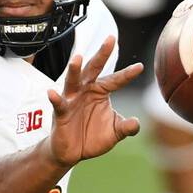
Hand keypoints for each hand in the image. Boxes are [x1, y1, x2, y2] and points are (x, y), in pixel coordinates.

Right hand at [46, 37, 142, 167]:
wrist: (72, 153)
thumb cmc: (92, 137)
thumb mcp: (114, 133)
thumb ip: (126, 127)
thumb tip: (136, 123)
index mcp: (100, 92)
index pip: (116, 80)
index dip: (127, 74)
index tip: (140, 67)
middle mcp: (86, 91)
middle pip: (94, 69)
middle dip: (102, 54)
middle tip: (110, 39)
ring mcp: (72, 100)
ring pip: (73, 81)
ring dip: (75, 70)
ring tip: (78, 58)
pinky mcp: (61, 113)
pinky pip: (58, 104)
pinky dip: (55, 98)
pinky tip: (53, 93)